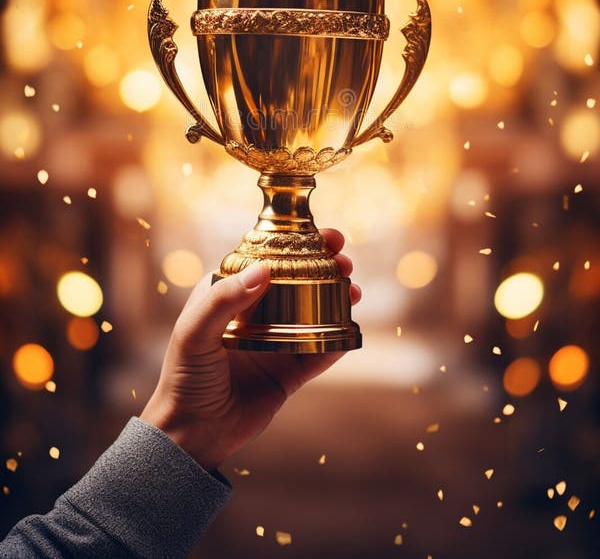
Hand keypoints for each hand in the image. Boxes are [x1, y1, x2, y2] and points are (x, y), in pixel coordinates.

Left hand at [140, 229, 360, 470]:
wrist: (191, 435)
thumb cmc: (183, 378)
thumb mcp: (194, 332)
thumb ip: (223, 300)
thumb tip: (264, 269)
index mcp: (228, 294)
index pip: (265, 259)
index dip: (294, 244)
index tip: (321, 235)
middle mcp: (255, 314)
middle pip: (297, 280)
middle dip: (324, 265)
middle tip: (344, 258)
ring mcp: (276, 342)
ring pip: (315, 312)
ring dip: (338, 297)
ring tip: (355, 290)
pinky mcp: (290, 372)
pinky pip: (321, 351)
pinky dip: (339, 338)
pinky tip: (352, 327)